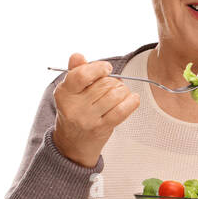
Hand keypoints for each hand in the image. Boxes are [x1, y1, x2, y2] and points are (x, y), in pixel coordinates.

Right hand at [51, 52, 140, 167]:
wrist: (73, 142)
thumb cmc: (75, 111)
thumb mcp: (70, 91)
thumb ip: (76, 72)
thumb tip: (77, 55)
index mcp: (64, 92)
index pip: (81, 75)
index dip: (98, 68)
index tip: (107, 68)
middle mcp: (74, 106)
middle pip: (103, 84)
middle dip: (114, 81)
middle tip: (114, 85)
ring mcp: (88, 119)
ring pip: (114, 95)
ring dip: (123, 91)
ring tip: (120, 93)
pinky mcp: (101, 128)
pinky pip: (121, 111)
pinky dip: (131, 102)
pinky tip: (133, 98)